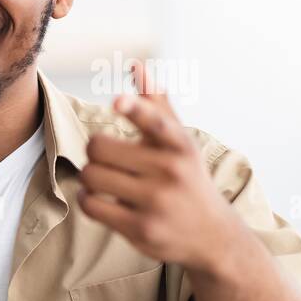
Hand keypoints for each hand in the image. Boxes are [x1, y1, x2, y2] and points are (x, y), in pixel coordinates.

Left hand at [77, 60, 242, 273]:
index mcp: (180, 145)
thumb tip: (136, 65)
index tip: (118, 102)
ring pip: (91, 175)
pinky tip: (100, 199)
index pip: (155, 121)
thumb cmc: (187, 177)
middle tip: (108, 160)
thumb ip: (155, 104)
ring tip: (104, 180)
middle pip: (98, 147)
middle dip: (96, 152)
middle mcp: (171, 171)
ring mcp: (156, 202)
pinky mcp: (141, 228)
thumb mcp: (178, 141)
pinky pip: (91, 204)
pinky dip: (88, 199)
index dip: (135, 109)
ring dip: (90, 177)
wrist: (212, 235)